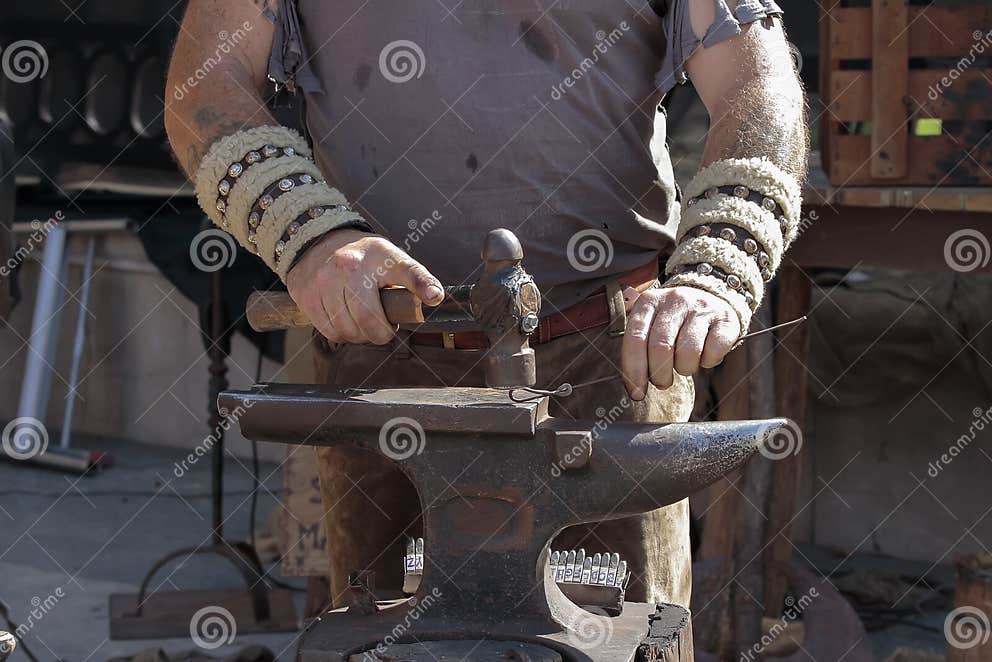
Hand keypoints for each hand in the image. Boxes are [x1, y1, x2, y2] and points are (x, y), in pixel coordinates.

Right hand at [286, 228, 443, 344]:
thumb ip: (414, 277)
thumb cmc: (362, 256)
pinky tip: (345, 320)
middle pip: (369, 320)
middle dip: (380, 333)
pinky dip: (341, 333)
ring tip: (362, 322)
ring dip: (359, 335)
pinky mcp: (306, 296)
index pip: (407, 272)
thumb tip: (436, 297)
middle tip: (382, 327)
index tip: (435, 296)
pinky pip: (329, 331)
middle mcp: (348, 267)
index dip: (422, 286)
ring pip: (347, 330)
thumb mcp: (390, 257)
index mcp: (377, 255)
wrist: (317, 241)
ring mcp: (323, 282)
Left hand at [620, 286, 740, 399]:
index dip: (634, 369)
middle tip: (662, 383)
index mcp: (649, 301)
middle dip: (659, 374)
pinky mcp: (724, 318)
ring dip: (684, 369)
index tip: (637, 393)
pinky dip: (708, 362)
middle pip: (661, 347)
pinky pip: (713, 352)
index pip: (636, 338)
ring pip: (688, 351)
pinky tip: (704, 356)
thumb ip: (637, 348)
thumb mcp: (651, 326)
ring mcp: (701, 307)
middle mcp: (674, 299)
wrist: (711, 301)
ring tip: (684, 366)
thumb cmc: (674, 324)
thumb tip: (632, 386)